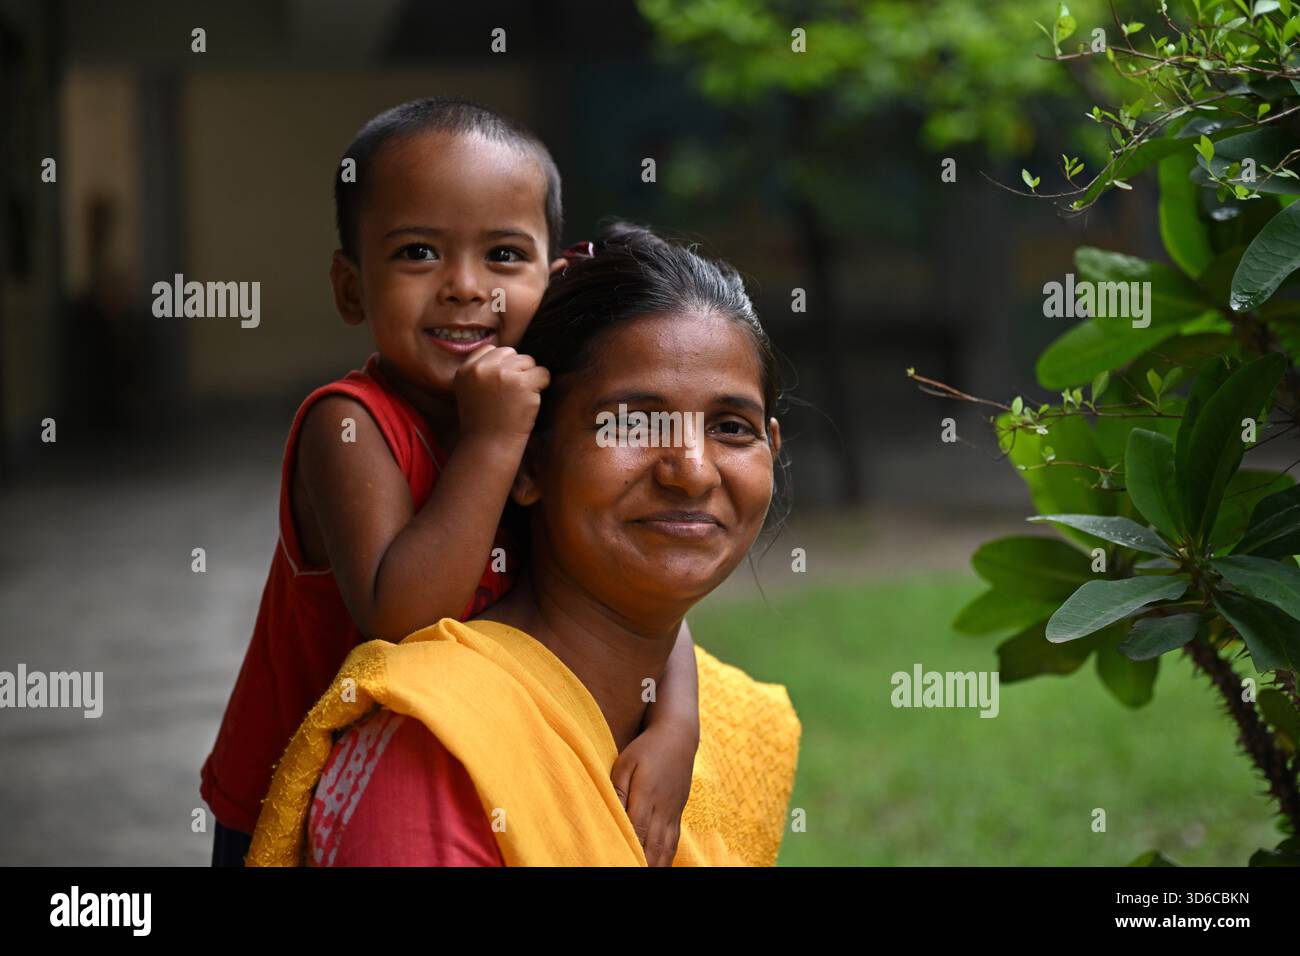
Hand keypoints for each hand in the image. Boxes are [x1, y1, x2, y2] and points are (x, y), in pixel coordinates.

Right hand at [452, 344, 549, 441]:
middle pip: (511, 353)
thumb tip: (511, 354)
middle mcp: (481, 369)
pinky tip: (530, 401)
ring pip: (528, 361)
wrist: (489, 447)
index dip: (501, 367)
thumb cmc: (484, 422)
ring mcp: (501, 374)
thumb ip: (484, 370)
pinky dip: (542, 386)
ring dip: (529, 378)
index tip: (500, 388)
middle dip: (515, 370)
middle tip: (511, 395)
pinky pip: (542, 373)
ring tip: (517, 400)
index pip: (491, 350)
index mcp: (465, 370)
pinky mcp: (521, 384)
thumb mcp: (471, 391)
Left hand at [610, 720, 697, 866]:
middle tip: (627, 869)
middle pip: (652, 844)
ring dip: (655, 865)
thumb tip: (610, 813)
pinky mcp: (678, 813)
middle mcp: (662, 807)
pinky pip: (674, 841)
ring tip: (643, 872)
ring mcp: (673, 812)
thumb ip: (617, 788)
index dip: (628, 848)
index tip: (617, 860)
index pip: (636, 829)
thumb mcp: (626, 762)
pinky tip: (659, 866)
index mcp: (646, 794)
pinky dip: (667, 858)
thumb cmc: (646, 749)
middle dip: (641, 862)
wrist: (678, 737)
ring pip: (665, 847)